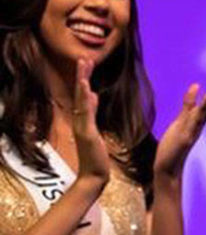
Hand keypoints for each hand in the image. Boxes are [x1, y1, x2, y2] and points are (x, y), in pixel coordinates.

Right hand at [72, 58, 109, 185]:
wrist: (93, 176)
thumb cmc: (95, 156)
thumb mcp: (95, 130)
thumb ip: (92, 113)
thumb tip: (93, 96)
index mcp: (84, 120)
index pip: (83, 95)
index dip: (84, 79)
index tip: (86, 64)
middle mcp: (80, 121)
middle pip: (80, 94)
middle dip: (82, 75)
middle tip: (83, 58)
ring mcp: (82, 127)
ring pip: (80, 100)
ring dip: (82, 83)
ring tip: (83, 66)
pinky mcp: (86, 134)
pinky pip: (85, 114)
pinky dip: (85, 100)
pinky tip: (87, 89)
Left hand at [153, 66, 205, 179]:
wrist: (169, 167)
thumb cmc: (174, 144)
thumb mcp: (181, 120)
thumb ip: (189, 104)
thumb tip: (196, 85)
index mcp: (199, 117)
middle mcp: (200, 121)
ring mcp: (194, 128)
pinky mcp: (186, 135)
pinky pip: (194, 119)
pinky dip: (201, 107)